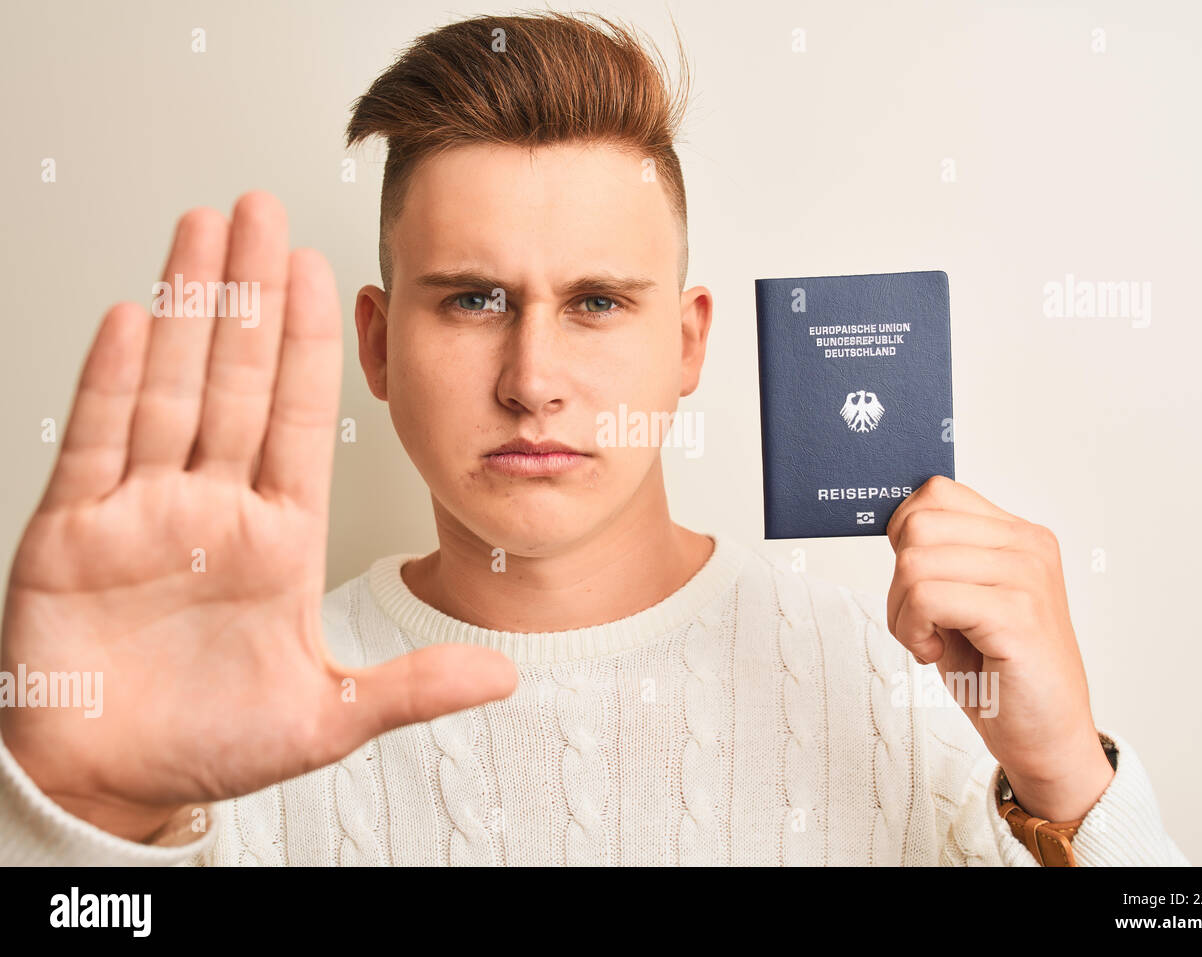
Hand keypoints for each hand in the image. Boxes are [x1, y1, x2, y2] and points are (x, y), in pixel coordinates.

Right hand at [0, 191, 517, 843]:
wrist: (116, 782)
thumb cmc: (213, 746)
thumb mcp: (328, 718)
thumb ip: (413, 689)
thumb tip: (506, 678)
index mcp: (279, 537)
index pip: (301, 419)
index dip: (310, 345)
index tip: (322, 272)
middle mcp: (215, 508)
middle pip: (238, 380)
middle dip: (250, 295)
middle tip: (259, 210)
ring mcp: (145, 511)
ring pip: (171, 388)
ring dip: (186, 308)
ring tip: (202, 232)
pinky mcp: (75, 532)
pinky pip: (99, 441)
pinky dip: (114, 380)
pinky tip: (134, 317)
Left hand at [884, 475, 1113, 820]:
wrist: (1045, 735)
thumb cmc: (999, 671)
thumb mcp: (962, 598)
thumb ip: (940, 555)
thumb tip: (892, 522)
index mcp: (1017, 534)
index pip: (936, 493)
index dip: (903, 538)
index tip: (915, 584)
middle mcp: (1027, 545)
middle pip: (917, 525)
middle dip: (897, 581)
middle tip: (919, 623)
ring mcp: (1026, 576)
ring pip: (914, 562)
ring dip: (902, 613)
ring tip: (930, 640)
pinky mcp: (1017, 613)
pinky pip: (926, 597)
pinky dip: (913, 631)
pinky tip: (936, 652)